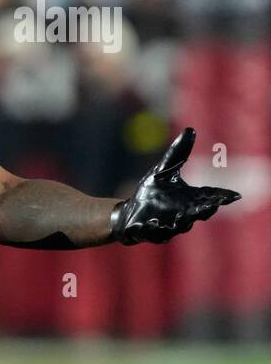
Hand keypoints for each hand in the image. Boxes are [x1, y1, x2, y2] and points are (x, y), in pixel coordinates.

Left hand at [111, 128, 240, 244]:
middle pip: (200, 212)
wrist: (129, 214)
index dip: (222, 197)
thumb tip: (190, 130)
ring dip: (182, 221)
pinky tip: (152, 224)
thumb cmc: (150, 192)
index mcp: (190, 199)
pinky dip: (156, 229)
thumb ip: (177, 154)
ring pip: (181, 225)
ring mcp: (171, 225)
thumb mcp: (162, 171)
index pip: (210, 197)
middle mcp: (185, 213)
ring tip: (181, 216)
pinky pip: (157, 233)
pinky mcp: (154, 234)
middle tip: (212, 205)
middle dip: (206, 209)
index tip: (233, 195)